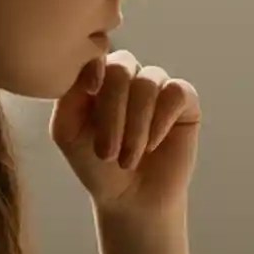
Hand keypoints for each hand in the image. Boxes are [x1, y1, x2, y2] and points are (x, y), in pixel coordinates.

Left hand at [51, 51, 202, 218]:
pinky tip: (153, 145)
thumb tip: (87, 67)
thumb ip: (68, 95)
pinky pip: (176, 92)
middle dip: (113, 111)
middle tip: (107, 153)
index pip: (95, 55)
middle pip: (122, 67)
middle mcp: (129, 76)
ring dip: (135, 125)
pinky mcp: (186, 101)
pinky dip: (161, 119)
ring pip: (148, 82)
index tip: (90, 93)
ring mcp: (158, 86)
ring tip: (128, 159)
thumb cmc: (96, 164)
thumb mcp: (67, 130)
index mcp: (98, 77)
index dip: (94, 67)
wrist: (131, 198)